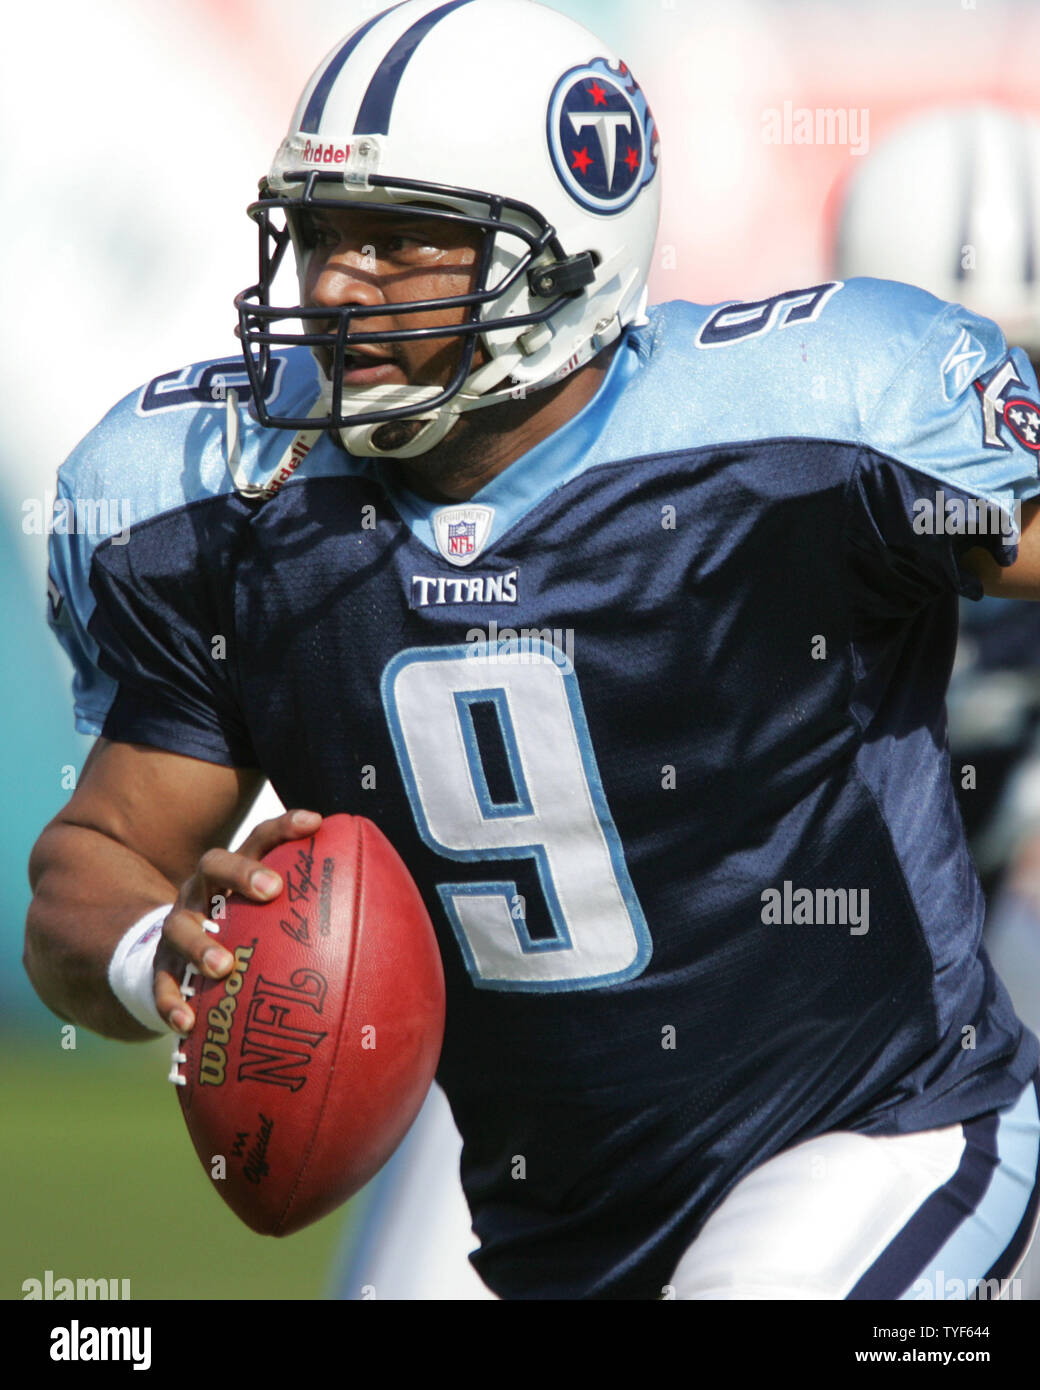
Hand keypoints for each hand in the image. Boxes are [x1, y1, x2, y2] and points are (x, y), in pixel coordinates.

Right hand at [153, 808, 322, 1032]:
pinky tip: (187, 1024)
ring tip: (224, 967)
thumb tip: (388, 932)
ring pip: (179, 925)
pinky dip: (172, 1003)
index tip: (316, 822)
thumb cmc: (242, 932)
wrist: (175, 957)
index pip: (259, 839)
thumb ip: (313, 916)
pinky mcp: (160, 966)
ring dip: (201, 945)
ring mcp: (177, 926)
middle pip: (214, 864)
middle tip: (272, 890)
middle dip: (243, 872)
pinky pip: (161, 983)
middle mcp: (203, 891)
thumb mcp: (271, 916)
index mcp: (235, 874)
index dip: (285, 827)